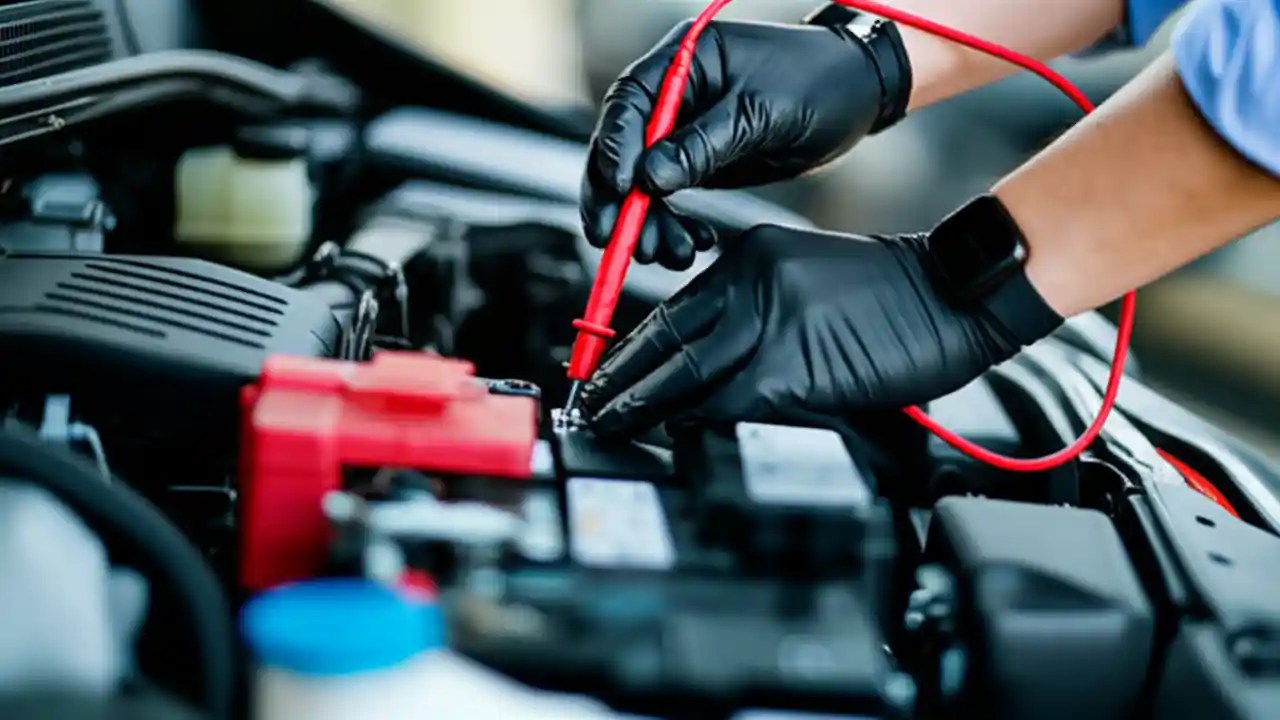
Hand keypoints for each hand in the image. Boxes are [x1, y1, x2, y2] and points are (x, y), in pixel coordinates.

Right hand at [581, 18, 910, 269]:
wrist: (857, 93)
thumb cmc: (816, 79)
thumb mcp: (758, 112)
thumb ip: (703, 146)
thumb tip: (651, 180)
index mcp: (681, 62)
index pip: (628, 105)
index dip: (616, 149)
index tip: (623, 189)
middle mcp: (673, 96)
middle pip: (622, 149)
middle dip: (617, 199)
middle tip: (615, 238)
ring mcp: (683, 131)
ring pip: (643, 183)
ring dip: (647, 222)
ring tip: (667, 252)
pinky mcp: (699, 160)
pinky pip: (670, 198)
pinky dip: (674, 225)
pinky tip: (692, 244)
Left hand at [581, 224, 1061, 435]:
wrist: (950, 294)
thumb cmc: (889, 293)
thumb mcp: (804, 274)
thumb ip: (752, 304)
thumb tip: (706, 353)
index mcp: (748, 258)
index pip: (671, 309)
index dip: (630, 347)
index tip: (603, 371)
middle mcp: (749, 285)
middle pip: (664, 339)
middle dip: (617, 379)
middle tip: (586, 405)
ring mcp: (768, 325)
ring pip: (683, 374)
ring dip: (638, 405)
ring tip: (607, 425)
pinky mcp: (790, 367)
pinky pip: (724, 401)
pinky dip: (691, 420)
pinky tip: (670, 432)